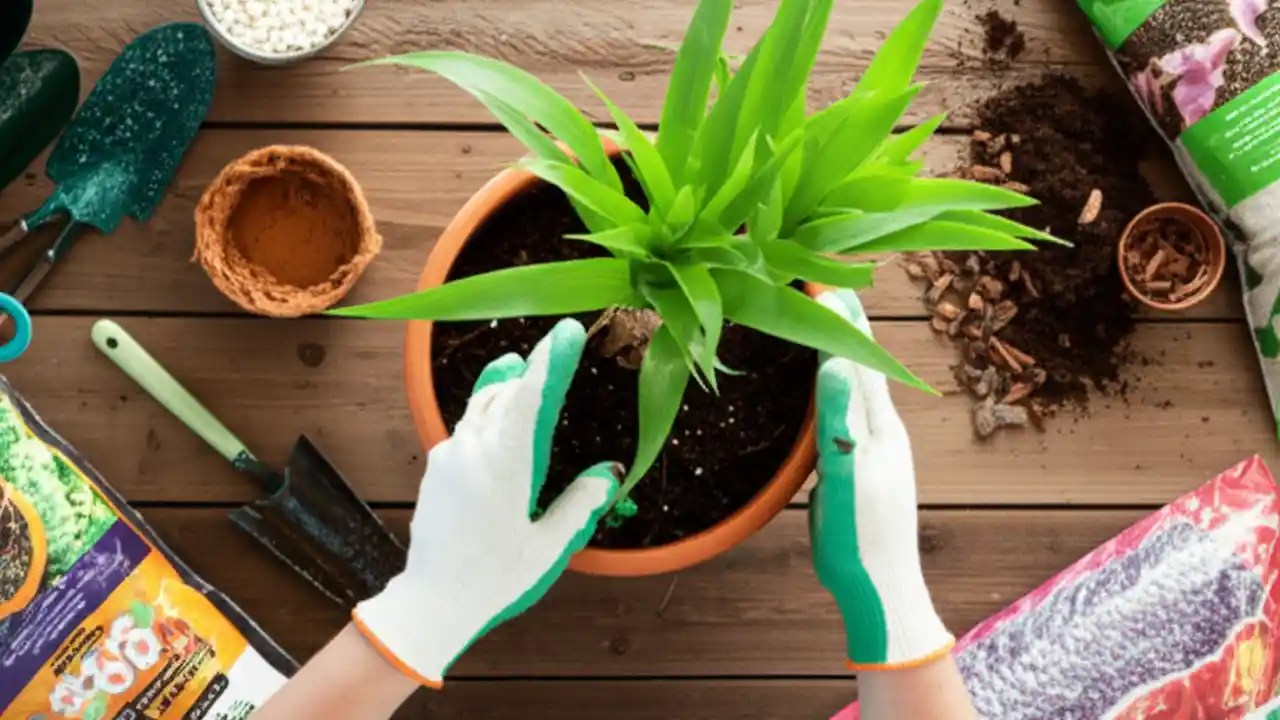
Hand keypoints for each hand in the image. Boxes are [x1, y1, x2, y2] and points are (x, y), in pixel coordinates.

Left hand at [352, 318, 620, 686]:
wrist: (433, 604)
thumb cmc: (494, 580)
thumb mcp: (549, 546)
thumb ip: (580, 504)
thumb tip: (606, 474)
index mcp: (505, 463)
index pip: (531, 395)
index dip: (551, 359)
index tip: (568, 332)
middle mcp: (472, 450)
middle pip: (505, 393)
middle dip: (532, 372)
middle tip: (556, 350)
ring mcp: (449, 458)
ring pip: (481, 407)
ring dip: (506, 390)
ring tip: (522, 373)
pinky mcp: (437, 471)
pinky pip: (466, 428)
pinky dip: (487, 415)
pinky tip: (498, 424)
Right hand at [810, 290, 952, 670]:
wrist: (881, 589)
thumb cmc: (860, 539)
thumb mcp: (844, 479)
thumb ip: (840, 421)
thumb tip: (836, 359)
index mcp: (880, 426)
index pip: (859, 357)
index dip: (841, 318)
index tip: (821, 278)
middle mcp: (882, 429)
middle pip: (862, 363)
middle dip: (844, 323)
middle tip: (823, 283)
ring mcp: (874, 447)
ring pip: (855, 385)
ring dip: (840, 349)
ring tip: (823, 320)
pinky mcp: (860, 464)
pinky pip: (846, 408)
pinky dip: (833, 383)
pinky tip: (822, 388)